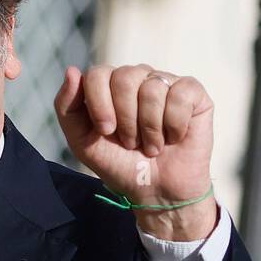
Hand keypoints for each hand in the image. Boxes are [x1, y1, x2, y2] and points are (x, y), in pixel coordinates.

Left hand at [54, 64, 217, 241]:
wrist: (155, 190)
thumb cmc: (118, 163)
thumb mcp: (81, 141)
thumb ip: (67, 107)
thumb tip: (72, 70)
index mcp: (108, 85)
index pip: (97, 74)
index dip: (100, 104)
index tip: (106, 131)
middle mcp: (136, 77)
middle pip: (124, 77)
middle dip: (125, 118)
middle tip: (130, 141)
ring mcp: (165, 82)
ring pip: (152, 88)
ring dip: (149, 127)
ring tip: (151, 144)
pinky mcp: (193, 93)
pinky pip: (181, 94)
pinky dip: (174, 124)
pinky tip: (174, 136)